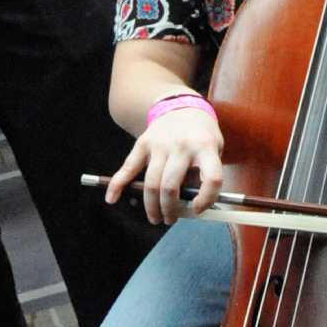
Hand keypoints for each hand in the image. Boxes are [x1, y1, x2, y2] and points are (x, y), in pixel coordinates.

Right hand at [106, 100, 223, 223]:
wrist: (181, 107)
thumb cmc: (201, 135)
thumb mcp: (214, 150)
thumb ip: (205, 175)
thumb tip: (191, 206)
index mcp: (205, 147)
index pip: (211, 178)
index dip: (206, 199)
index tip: (198, 209)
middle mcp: (181, 145)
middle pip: (170, 186)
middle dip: (169, 209)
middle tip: (170, 219)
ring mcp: (159, 144)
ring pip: (151, 184)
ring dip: (151, 206)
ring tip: (155, 217)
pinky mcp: (143, 144)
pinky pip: (128, 168)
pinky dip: (117, 185)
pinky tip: (112, 198)